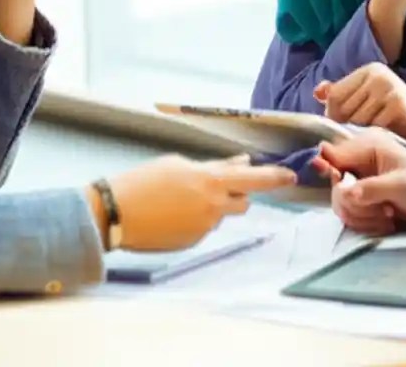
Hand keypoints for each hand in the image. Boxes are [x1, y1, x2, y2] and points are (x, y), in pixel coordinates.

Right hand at [86, 154, 295, 251]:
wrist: (114, 213)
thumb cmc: (143, 182)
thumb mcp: (179, 165)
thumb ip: (214, 166)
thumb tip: (240, 163)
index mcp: (211, 182)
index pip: (256, 179)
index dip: (276, 177)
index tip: (290, 176)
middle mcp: (213, 207)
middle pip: (243, 202)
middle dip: (236, 194)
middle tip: (214, 186)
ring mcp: (203, 227)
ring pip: (221, 215)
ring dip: (213, 206)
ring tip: (180, 199)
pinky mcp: (192, 242)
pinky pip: (203, 228)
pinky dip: (194, 220)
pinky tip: (171, 214)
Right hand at [310, 130, 405, 234]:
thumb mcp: (401, 185)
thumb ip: (373, 188)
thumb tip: (346, 193)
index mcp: (367, 146)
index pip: (333, 154)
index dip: (329, 170)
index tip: (339, 184)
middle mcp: (355, 160)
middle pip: (335, 186)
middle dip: (358, 204)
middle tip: (384, 209)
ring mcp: (352, 179)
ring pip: (339, 203)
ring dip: (362, 215)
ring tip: (387, 213)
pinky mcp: (353, 196)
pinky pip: (346, 213)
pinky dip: (363, 221)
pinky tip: (382, 219)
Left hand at [315, 63, 405, 151]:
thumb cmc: (392, 113)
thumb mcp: (366, 99)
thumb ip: (342, 94)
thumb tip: (318, 92)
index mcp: (368, 71)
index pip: (335, 94)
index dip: (335, 114)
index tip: (345, 122)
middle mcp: (377, 75)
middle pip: (344, 108)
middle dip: (347, 125)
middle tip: (361, 130)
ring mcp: (388, 88)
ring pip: (356, 119)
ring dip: (361, 132)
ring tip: (373, 131)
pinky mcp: (397, 104)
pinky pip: (372, 127)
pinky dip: (375, 136)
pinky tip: (384, 134)